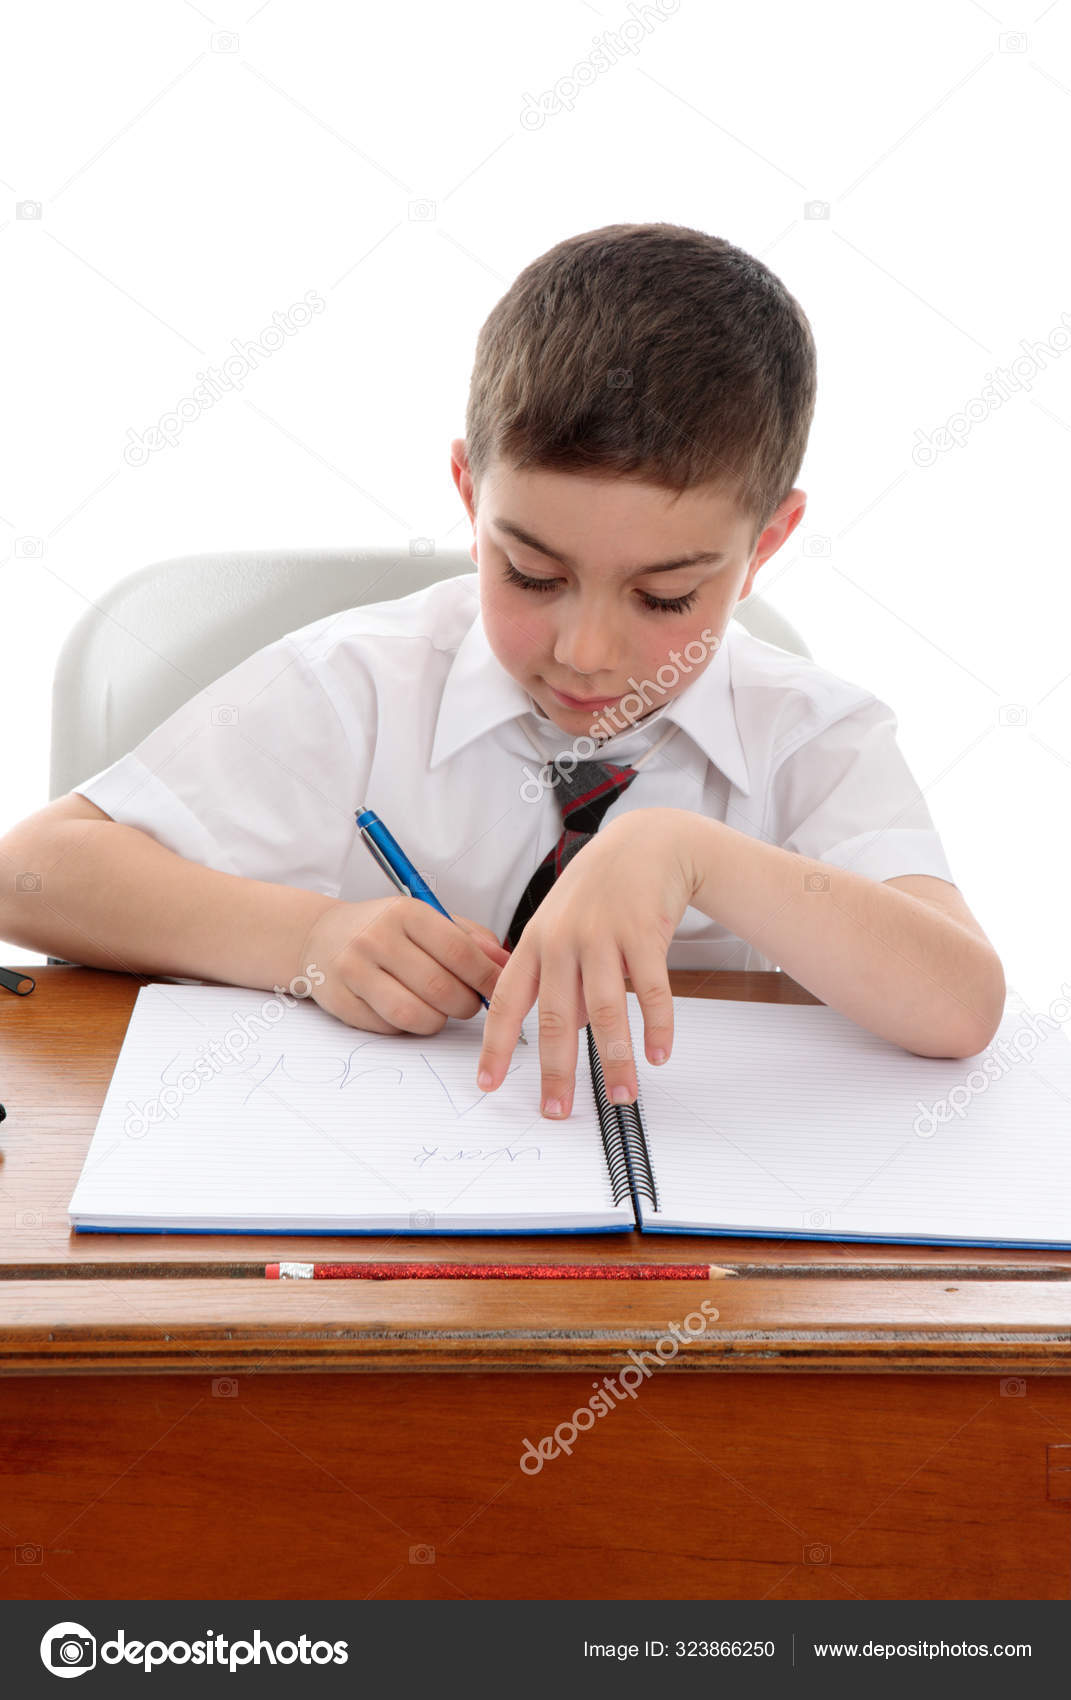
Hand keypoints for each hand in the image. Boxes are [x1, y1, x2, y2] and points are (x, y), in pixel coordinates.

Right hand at [302, 896, 509, 1033]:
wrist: (320, 937)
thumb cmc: (384, 930)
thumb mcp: (426, 918)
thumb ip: (470, 937)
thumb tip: (505, 962)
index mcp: (405, 913)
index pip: (460, 952)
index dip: (487, 977)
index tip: (500, 989)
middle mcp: (377, 938)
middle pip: (441, 988)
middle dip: (468, 1004)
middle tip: (471, 1004)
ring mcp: (355, 971)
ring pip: (416, 1014)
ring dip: (440, 1020)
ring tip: (442, 1010)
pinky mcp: (342, 1002)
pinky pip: (391, 1027)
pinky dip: (409, 1026)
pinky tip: (409, 1010)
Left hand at [475, 808, 698, 1116]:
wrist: (645, 844)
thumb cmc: (596, 892)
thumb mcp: (560, 927)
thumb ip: (557, 978)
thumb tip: (566, 1032)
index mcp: (534, 942)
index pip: (507, 1001)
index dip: (495, 1046)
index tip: (487, 1085)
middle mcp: (563, 940)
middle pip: (557, 1017)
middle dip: (557, 1071)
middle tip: (556, 1111)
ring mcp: (603, 935)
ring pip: (606, 1011)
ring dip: (614, 1059)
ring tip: (622, 1095)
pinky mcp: (643, 933)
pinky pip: (652, 991)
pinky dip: (657, 1027)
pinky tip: (659, 1055)